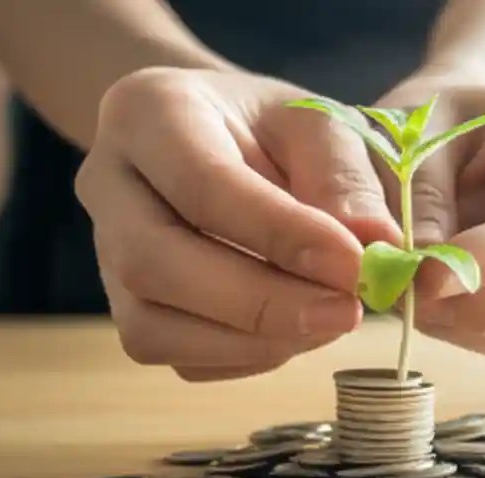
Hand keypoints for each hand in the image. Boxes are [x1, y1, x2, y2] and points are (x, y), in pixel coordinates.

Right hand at [77, 68, 400, 380]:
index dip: (279, 234)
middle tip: (346, 311)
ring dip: (252, 342)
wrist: (226, 141)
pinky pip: (176, 356)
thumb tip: (378, 245)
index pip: (200, 183)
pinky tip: (296, 330)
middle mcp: (108, 185)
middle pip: (154, 263)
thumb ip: (347, 178)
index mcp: (148, 113)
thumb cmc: (274, 130)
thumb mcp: (320, 124)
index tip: (352, 265)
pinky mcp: (129, 309)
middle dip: (260, 303)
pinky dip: (245, 357)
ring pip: (150, 327)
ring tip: (329, 320)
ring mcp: (106, 255)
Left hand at [376, 83, 484, 363]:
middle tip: (411, 294)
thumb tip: (394, 264)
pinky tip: (429, 296)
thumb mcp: (395, 128)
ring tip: (409, 286)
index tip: (426, 276)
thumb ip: (385, 185)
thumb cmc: (425, 122)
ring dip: (464, 327)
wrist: (444, 135)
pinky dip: (460, 334)